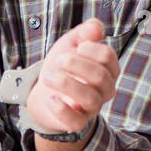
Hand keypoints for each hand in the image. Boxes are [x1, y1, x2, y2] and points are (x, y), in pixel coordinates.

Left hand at [25, 17, 118, 132]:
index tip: (75, 48)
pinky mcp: (77, 123)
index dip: (89, 48)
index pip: (107, 56)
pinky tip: (51, 99)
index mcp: (107, 68)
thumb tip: (96, 28)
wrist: (43, 92)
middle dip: (76, 65)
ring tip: (48, 77)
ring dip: (66, 84)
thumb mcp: (70, 44)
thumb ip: (84, 32)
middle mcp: (104, 89)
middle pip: (100, 76)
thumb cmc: (61, 67)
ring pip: (90, 98)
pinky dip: (62, 109)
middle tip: (57, 61)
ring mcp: (92, 108)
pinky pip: (76, 122)